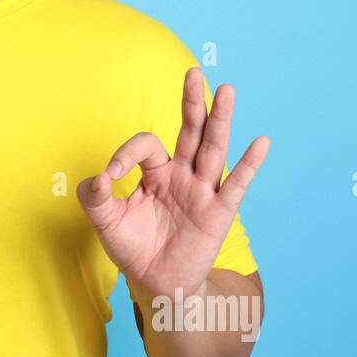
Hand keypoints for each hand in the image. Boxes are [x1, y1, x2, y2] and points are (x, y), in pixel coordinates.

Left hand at [76, 67, 268, 301]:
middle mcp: (182, 174)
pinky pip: (235, 185)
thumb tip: (99, 176)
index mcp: (155, 172)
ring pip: (212, 149)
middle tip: (193, 72)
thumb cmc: (132, 247)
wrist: (156, 284)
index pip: (145, 146)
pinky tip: (261, 142)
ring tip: (226, 91)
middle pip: (190, 131)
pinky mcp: (218, 213)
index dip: (125, 154)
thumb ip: (95, 196)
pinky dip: (249, 164)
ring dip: (220, 120)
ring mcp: (202, 191)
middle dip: (191, 103)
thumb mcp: (105, 220)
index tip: (110, 176)